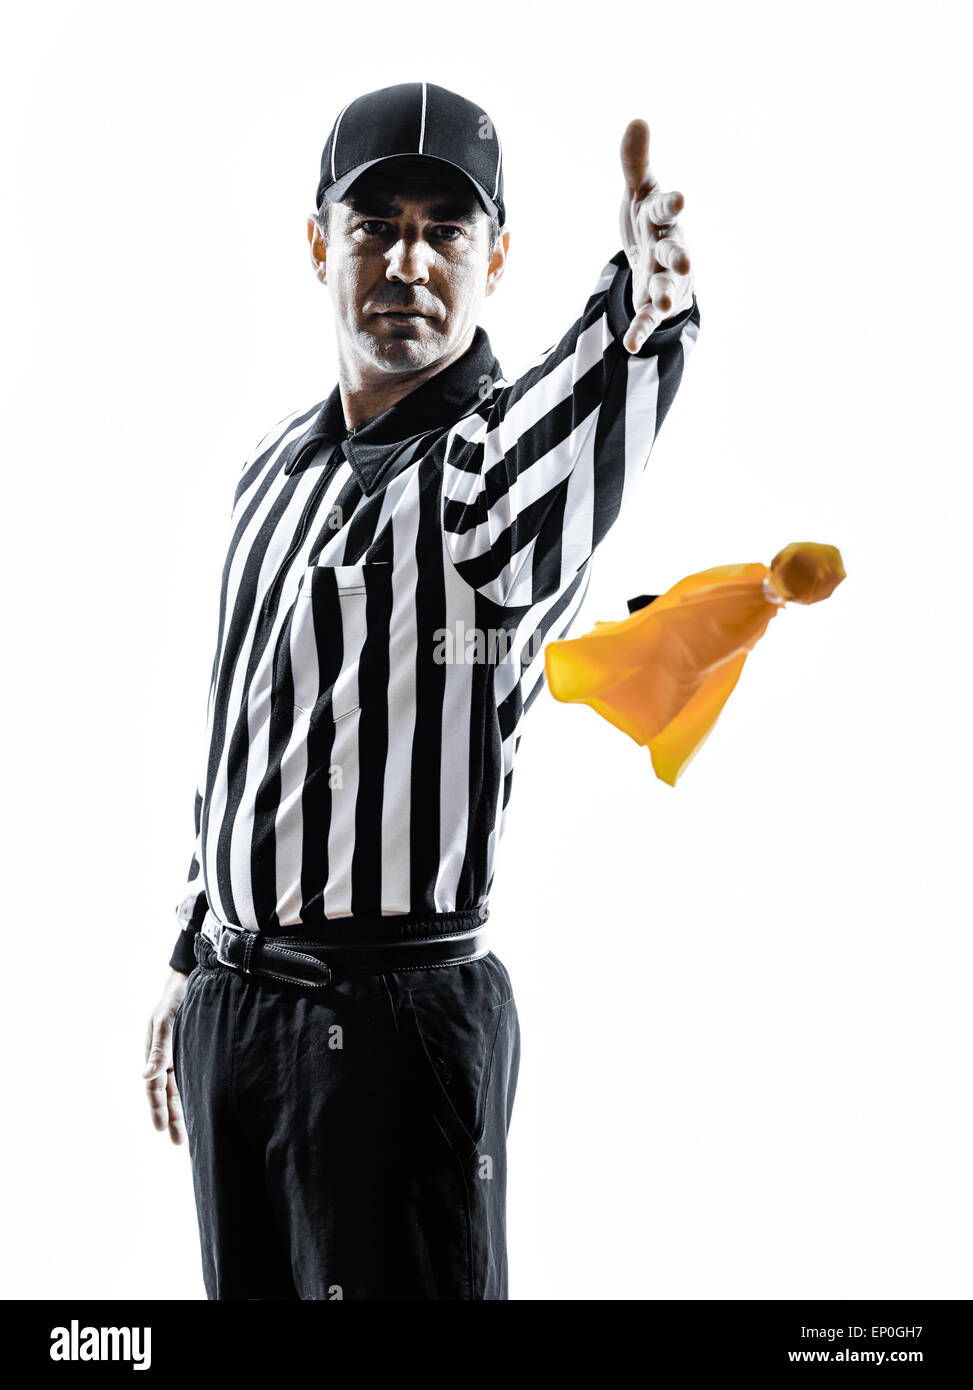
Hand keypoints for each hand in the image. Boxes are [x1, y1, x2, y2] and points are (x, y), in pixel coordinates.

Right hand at [143, 969, 188, 1144]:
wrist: (192, 977)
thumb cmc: (176, 997)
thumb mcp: (166, 1021)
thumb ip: (159, 1049)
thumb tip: (145, 1077)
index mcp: (156, 1052)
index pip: (154, 1087)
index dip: (157, 1108)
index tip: (160, 1130)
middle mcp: (168, 1056)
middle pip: (168, 1092)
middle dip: (172, 1116)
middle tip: (178, 1142)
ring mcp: (182, 1053)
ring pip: (182, 1087)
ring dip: (185, 1108)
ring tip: (193, 1132)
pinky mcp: (196, 1048)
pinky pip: (194, 1074)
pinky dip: (196, 1090)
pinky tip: (205, 1102)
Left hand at [618, 119, 693, 351]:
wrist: (658, 260)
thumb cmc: (649, 221)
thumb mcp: (639, 192)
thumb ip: (636, 162)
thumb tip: (638, 119)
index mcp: (662, 218)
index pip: (668, 208)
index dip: (672, 203)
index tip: (681, 197)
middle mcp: (668, 248)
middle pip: (675, 252)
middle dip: (679, 258)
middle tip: (684, 263)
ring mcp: (663, 277)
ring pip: (667, 287)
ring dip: (666, 295)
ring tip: (665, 306)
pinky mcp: (653, 302)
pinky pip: (648, 317)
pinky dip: (641, 330)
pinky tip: (631, 346)